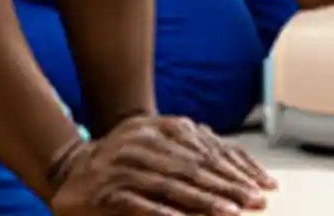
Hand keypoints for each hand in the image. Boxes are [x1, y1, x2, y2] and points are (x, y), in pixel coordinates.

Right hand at [50, 115, 273, 214]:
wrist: (71, 173)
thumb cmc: (126, 165)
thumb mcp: (158, 150)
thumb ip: (192, 156)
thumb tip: (242, 176)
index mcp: (159, 127)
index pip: (206, 148)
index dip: (237, 168)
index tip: (262, 185)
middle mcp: (140, 139)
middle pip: (193, 165)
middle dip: (227, 186)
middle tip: (254, 202)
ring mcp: (121, 163)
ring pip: (170, 184)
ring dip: (202, 201)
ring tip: (229, 213)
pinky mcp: (104, 190)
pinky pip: (138, 203)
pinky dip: (162, 213)